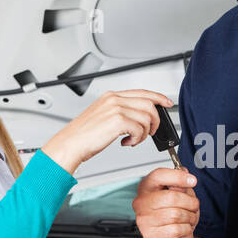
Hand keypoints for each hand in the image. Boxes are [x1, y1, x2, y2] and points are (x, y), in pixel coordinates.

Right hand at [40, 89, 172, 174]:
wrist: (70, 144)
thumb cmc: (83, 135)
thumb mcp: (102, 117)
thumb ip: (120, 113)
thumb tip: (139, 119)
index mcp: (111, 96)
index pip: (142, 92)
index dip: (158, 97)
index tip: (167, 104)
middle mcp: (114, 99)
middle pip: (149, 103)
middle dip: (155, 120)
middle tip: (150, 132)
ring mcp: (116, 108)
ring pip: (147, 117)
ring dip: (145, 132)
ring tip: (134, 140)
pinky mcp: (118, 120)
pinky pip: (140, 129)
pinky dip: (137, 139)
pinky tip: (127, 143)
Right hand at [133, 167, 199, 237]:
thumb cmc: (176, 217)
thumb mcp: (181, 196)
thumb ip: (180, 184)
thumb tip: (182, 172)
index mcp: (147, 188)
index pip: (158, 175)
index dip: (177, 176)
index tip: (192, 180)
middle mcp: (141, 203)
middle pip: (171, 197)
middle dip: (190, 202)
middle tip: (194, 206)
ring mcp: (144, 221)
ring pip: (176, 214)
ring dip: (189, 217)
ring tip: (189, 219)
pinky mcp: (150, 237)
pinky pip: (176, 230)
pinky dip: (186, 229)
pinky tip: (183, 229)